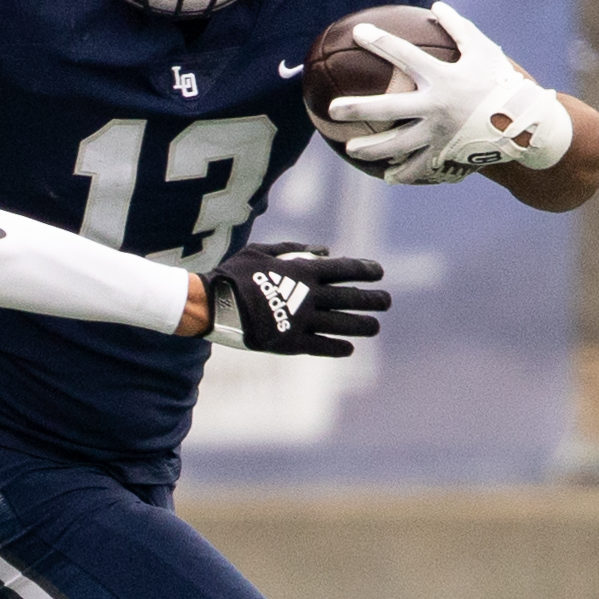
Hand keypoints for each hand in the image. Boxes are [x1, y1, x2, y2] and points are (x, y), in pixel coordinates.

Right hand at [203, 243, 389, 357]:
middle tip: (386, 302)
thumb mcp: (262, 251)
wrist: (212, 305)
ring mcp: (301, 321)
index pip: (346, 269)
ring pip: (342, 324)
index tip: (379, 273)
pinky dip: (337, 348)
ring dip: (362, 325)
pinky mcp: (290, 342)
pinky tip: (348, 349)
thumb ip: (295, 249)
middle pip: (351, 298)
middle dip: (373, 300)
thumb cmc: (233, 274)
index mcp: (304, 271)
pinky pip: (321, 346)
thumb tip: (325, 250)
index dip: (366, 270)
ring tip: (374, 326)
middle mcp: (309, 296)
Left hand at [331, 1, 573, 182]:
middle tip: (332, 109)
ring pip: (396, 144)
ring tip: (351, 150)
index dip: (380, 41)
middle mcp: (436, 106)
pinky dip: (402, 173)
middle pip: (388, 108)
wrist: (525, 121)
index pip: (404, 55)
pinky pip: (419, 167)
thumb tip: (436, 7)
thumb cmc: (499, 81)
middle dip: (357, 108)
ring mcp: (439, 133)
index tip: (357, 32)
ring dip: (370, 148)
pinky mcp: (446, 154)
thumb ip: (458, 28)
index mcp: (443, 77)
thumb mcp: (484, 51)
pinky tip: (387, 175)